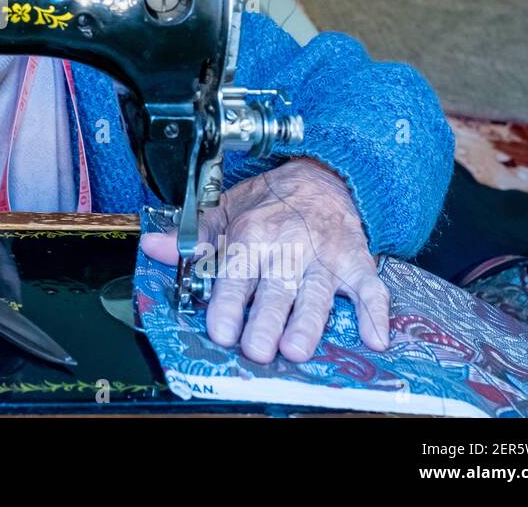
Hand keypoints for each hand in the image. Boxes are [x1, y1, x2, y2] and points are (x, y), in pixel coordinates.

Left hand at [141, 158, 389, 362]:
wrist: (321, 177)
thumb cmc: (269, 203)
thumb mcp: (224, 211)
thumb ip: (191, 238)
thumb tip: (152, 246)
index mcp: (251, 237)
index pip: (235, 276)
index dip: (228, 305)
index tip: (221, 331)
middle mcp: (287, 249)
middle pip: (274, 292)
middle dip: (266, 322)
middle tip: (256, 350)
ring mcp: (324, 258)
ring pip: (316, 295)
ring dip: (308, 323)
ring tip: (296, 350)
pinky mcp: (355, 262)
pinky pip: (369, 288)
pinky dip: (375, 313)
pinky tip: (374, 338)